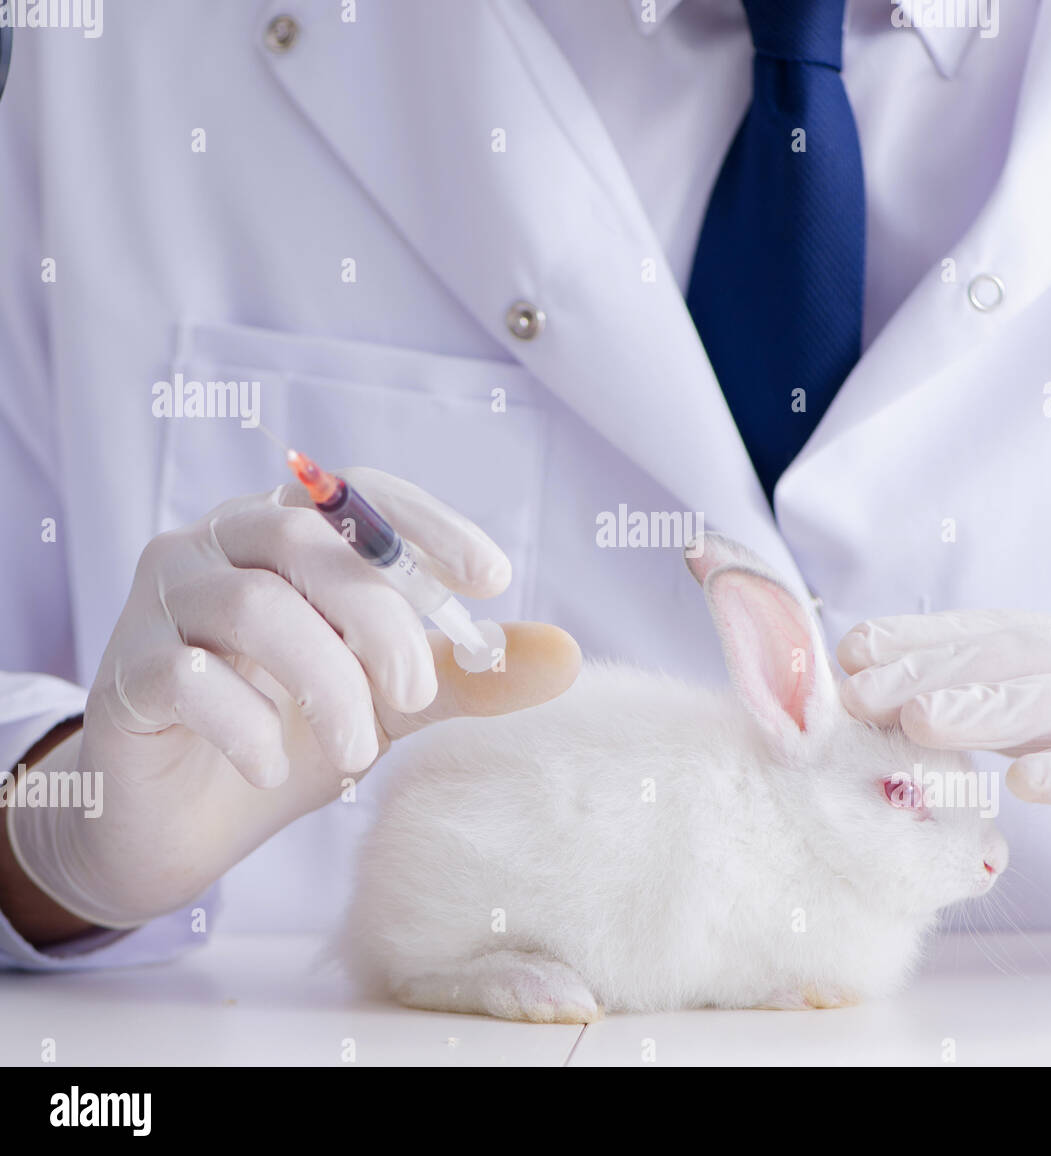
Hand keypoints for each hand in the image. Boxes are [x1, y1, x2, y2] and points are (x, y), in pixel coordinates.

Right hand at [7, 468, 580, 928]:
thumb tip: (567, 654)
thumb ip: (465, 673)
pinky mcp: (125, 675)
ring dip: (325, 682)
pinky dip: (249, 725)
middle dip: (381, 618)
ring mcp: (160, 605)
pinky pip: (189, 677)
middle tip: (415, 692)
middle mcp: (216, 546)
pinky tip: (274, 767)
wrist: (181, 823)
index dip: (425, 525)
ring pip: (252, 606)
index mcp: (284, 534)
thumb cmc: (290, 734)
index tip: (491, 579)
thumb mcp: (390, 703)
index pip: (355, 494)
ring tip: (356, 752)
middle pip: (306, 541)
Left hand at [837, 610, 1050, 933]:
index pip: (1002, 635)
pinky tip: (1030, 785)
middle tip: (862, 691)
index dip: (926, 639)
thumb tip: (921, 716)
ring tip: (922, 722)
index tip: (852, 652)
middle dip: (937, 668)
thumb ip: (1026, 726)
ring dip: (992, 706)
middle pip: (1029, 654)